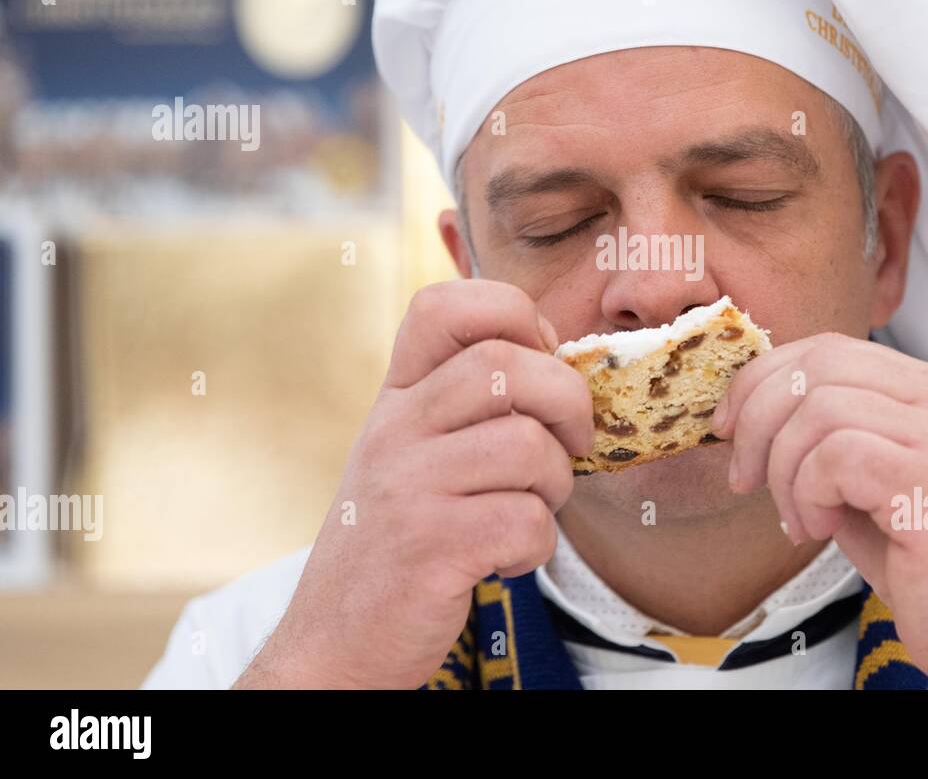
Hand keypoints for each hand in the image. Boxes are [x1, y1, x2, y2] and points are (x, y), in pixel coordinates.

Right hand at [234, 280, 593, 689]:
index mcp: (395, 397)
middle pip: (507, 365)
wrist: (334, 643)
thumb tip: (559, 358)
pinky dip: (537, 545)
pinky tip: (507, 559)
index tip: (540, 359)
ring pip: (529, 445)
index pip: (445, 305)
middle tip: (572, 441)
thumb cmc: (399, 540)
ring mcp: (407, 487)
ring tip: (530, 510)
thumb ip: (465, 402)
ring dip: (557, 483)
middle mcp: (394, 429)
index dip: (514, 314)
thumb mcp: (413, 453)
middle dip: (569, 402)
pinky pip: (526, 520)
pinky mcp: (429, 548)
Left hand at [711, 332, 927, 687]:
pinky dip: (807, 495)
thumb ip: (827, 432)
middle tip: (745, 479)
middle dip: (759, 420)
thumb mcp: (867, 478)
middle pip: (818, 367)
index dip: (763, 380)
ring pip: (819, 410)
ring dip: (784, 471)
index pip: (829, 349)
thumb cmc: (922, 560)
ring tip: (799, 519)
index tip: (729, 427)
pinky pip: (835, 457)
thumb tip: (746, 408)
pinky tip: (822, 529)